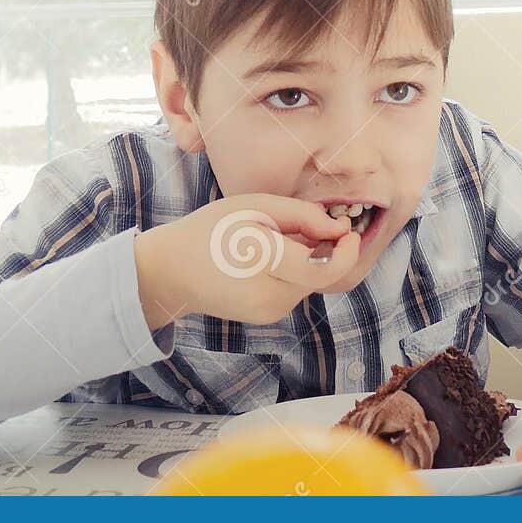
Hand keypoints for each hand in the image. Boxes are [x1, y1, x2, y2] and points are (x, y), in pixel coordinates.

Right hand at [134, 194, 360, 329]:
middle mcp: (267, 293)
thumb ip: (301, 215)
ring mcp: (267, 311)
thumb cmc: (212, 229)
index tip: (349, 232)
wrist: (173, 271)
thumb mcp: (254, 206)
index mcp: (261, 260)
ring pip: (310, 283)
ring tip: (280, 240)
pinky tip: (272, 260)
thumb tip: (339, 229)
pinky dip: (296, 273)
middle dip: (328, 251)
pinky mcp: (267, 316)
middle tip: (313, 226)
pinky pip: (297, 291)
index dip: (345, 252)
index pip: (321, 269)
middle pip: (321, 275)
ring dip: (311, 262)